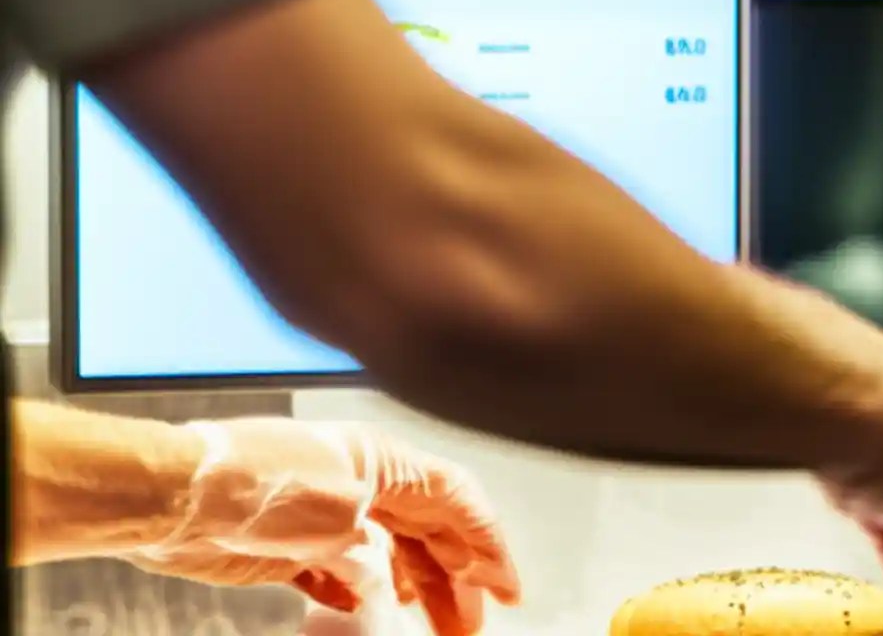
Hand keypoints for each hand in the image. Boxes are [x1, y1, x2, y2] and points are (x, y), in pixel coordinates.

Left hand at [123, 418, 519, 635]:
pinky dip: (366, 599)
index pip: (455, 500)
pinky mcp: (295, 548)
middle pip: (427, 532)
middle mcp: (360, 484)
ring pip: (391, 557)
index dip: (488, 544)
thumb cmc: (252, 484)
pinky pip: (346, 577)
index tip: (506, 588)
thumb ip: (379, 554)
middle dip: (457, 578)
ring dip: (418, 593)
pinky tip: (377, 617)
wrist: (177, 498)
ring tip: (437, 629)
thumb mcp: (340, 518)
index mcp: (381, 461)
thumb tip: (392, 586)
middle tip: (473, 624)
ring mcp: (328, 515)